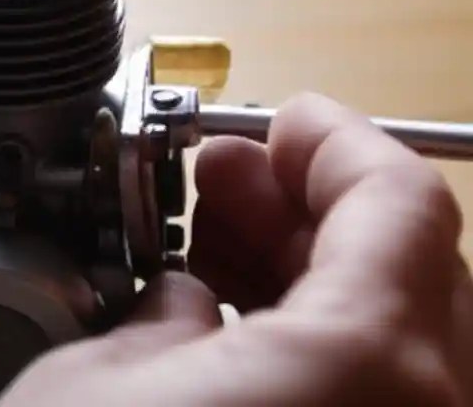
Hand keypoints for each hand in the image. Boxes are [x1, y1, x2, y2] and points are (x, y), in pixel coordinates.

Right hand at [0, 93, 471, 405]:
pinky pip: (369, 392)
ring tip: (209, 253)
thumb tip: (183, 306)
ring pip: (395, 337)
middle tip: (223, 179)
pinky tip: (226, 334)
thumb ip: (166, 306)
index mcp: (368, 364)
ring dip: (305, 278)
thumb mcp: (91, 376)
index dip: (331, 139)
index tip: (280, 119)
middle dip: (305, 207)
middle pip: (408, 265)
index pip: (398, 197)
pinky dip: (311, 350)